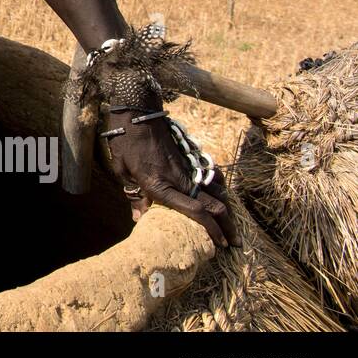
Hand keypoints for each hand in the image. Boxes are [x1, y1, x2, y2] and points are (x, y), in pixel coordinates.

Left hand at [102, 110, 241, 250]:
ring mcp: (189, 168)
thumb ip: (134, 197)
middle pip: (215, 206)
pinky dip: (222, 190)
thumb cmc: (125, 142)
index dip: (211, 230)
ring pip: (219, 192)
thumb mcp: (122, 171)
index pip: (196, 212)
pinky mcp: (192, 158)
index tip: (220, 245)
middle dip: (228, 227)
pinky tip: (223, 200)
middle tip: (235, 244)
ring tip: (232, 228)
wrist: (138, 113)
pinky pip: (214, 176)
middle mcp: (180, 179)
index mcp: (161, 186)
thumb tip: (139, 219)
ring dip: (228, 211)